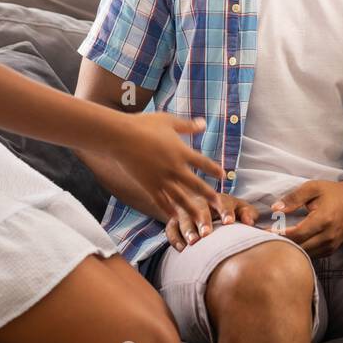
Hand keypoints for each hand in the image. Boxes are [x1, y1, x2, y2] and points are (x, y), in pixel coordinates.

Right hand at [110, 112, 228, 236]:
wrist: (119, 137)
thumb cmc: (143, 125)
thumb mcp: (168, 121)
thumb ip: (187, 126)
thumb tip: (204, 124)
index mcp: (181, 151)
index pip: (203, 163)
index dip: (214, 170)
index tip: (223, 176)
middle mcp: (174, 168)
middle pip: (196, 185)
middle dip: (209, 195)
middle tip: (220, 205)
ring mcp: (161, 179)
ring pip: (180, 198)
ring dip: (192, 210)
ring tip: (201, 221)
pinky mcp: (147, 185)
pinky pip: (160, 201)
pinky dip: (168, 210)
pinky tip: (174, 217)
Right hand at [164, 192, 258, 251]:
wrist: (202, 205)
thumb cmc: (227, 211)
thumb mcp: (240, 209)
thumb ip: (248, 214)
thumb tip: (249, 222)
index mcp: (218, 198)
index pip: (222, 201)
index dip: (226, 211)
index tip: (229, 222)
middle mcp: (199, 201)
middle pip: (200, 208)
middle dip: (203, 220)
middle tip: (207, 233)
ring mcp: (185, 210)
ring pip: (183, 217)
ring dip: (187, 229)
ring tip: (192, 242)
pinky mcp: (173, 220)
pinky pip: (170, 228)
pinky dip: (174, 238)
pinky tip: (181, 248)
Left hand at [271, 180, 342, 257]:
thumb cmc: (333, 193)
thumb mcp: (313, 187)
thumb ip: (293, 198)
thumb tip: (275, 208)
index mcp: (323, 219)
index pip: (297, 234)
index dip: (279, 235)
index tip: (264, 232)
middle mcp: (328, 236)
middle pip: (300, 248)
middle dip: (281, 245)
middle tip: (264, 239)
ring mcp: (331, 245)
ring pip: (305, 255)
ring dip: (290, 250)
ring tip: (274, 243)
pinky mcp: (331, 250)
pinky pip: (312, 256)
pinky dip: (299, 253)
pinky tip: (289, 245)